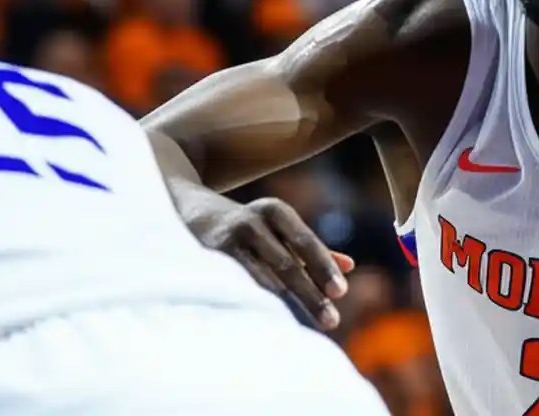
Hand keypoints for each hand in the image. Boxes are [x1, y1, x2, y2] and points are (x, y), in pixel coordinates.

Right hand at [188, 193, 355, 329]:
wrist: (189, 209)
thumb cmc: (247, 225)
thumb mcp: (278, 226)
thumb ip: (311, 248)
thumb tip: (349, 267)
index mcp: (276, 211)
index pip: (306, 241)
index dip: (323, 267)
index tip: (341, 293)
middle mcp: (252, 221)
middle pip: (287, 264)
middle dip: (311, 295)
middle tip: (332, 320)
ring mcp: (227, 240)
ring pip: (261, 279)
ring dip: (284, 305)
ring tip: (305, 328)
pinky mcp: (206, 258)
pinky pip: (235, 286)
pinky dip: (253, 303)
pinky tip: (267, 321)